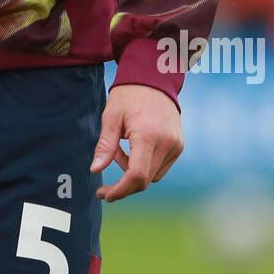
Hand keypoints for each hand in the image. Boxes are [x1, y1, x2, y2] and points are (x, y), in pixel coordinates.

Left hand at [90, 84, 183, 201]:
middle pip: (145, 179)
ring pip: (152, 175)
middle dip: (123, 182)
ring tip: (121, 148)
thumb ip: (105, 146)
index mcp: (149, 136)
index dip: (120, 190)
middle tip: (104, 174)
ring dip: (134, 171)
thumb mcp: (111, 117)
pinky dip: (145, 164)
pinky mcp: (179, 146)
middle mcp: (167, 143)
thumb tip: (95, 170)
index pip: (137, 175)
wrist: (154, 78)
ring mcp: (176, 145)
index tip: (105, 194)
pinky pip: (161, 167)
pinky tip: (134, 147)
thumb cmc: (129, 95)